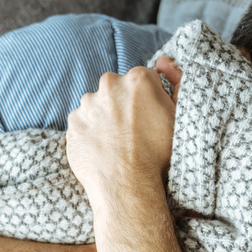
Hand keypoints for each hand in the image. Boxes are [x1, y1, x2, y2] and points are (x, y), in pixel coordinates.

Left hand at [64, 56, 182, 204]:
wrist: (128, 188)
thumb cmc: (158, 156)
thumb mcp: (178, 117)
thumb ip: (176, 84)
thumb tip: (164, 62)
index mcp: (138, 79)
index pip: (142, 80)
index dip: (146, 99)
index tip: (148, 118)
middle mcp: (109, 85)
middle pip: (116, 89)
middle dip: (122, 105)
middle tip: (131, 133)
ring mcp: (87, 104)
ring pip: (97, 106)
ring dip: (104, 118)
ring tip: (116, 144)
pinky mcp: (73, 123)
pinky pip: (82, 124)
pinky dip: (89, 133)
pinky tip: (102, 149)